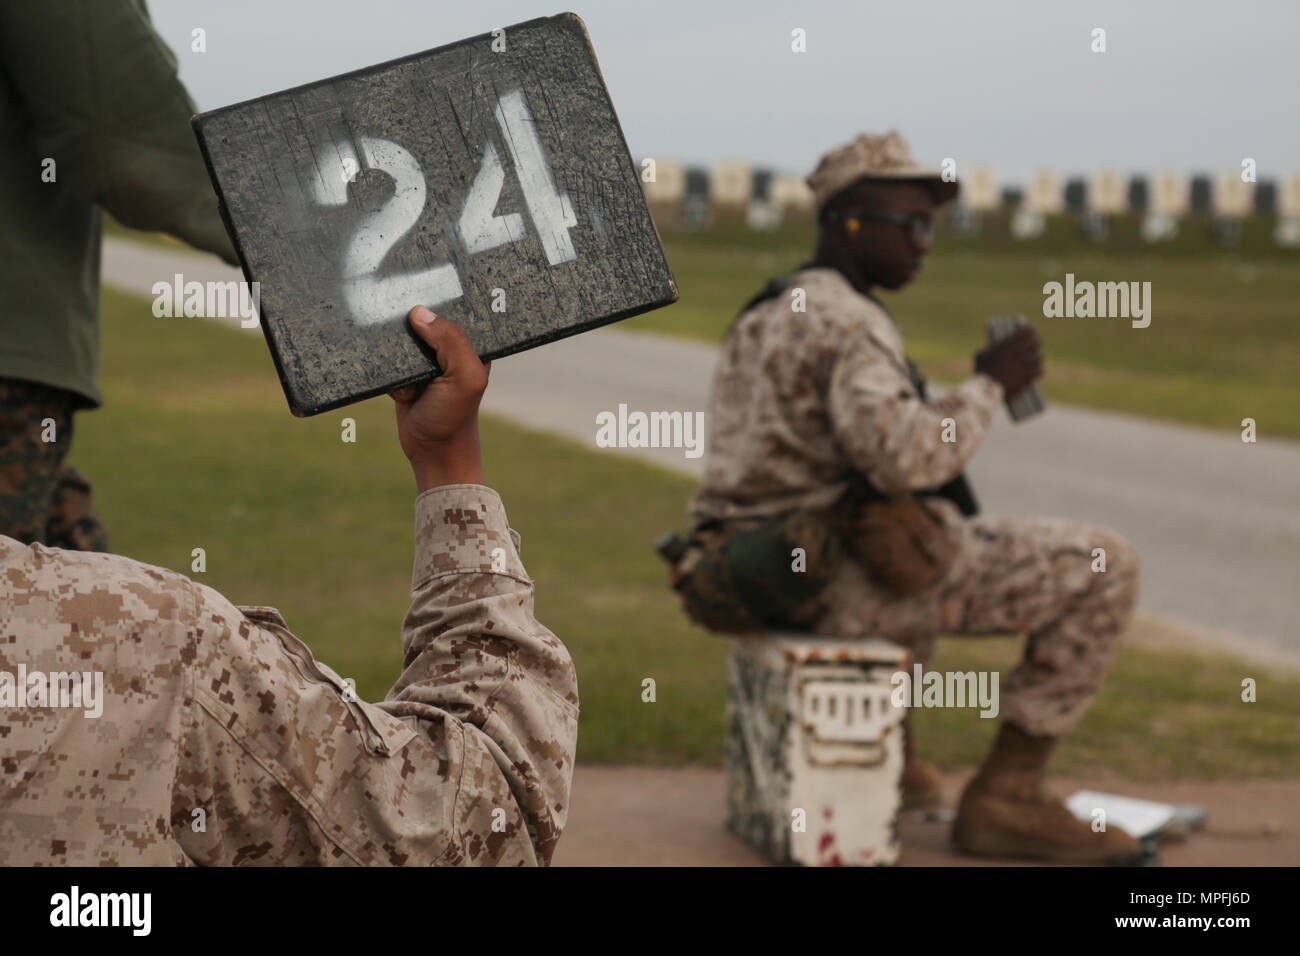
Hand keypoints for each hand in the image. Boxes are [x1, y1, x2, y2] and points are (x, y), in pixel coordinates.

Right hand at [390, 306, 490, 491]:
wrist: (431, 452)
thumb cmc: (455, 417)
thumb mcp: (464, 377)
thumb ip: (451, 342)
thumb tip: (419, 313)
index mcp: (471, 347)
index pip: (456, 312)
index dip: (441, 301)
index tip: (421, 286)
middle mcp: (449, 352)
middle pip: (425, 322)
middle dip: (411, 321)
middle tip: (397, 315)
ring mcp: (425, 364)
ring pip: (403, 338)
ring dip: (395, 346)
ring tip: (403, 363)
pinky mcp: (403, 377)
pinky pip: (387, 359)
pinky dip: (385, 366)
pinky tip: (397, 385)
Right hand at [974, 325, 1042, 399]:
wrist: (988, 390)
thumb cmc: (982, 372)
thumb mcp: (981, 356)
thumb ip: (988, 349)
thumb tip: (991, 348)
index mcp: (1009, 344)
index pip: (1027, 332)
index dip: (1029, 331)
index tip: (1029, 331)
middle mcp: (1020, 353)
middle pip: (1036, 343)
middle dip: (1035, 343)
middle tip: (1033, 345)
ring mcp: (1025, 365)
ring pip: (1039, 357)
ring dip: (1036, 357)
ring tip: (1034, 359)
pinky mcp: (1028, 377)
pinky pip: (1039, 371)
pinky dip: (1038, 370)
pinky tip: (1036, 371)